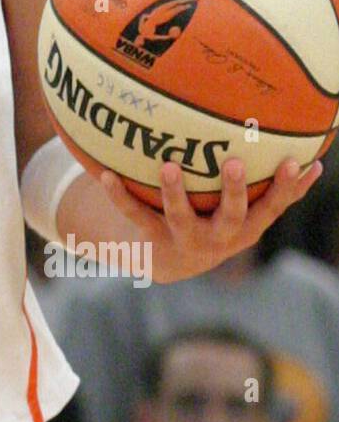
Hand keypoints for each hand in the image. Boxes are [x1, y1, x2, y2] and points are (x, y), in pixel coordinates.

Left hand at [99, 155, 322, 283]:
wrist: (172, 261)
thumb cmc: (219, 223)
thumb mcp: (250, 214)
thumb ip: (280, 192)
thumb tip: (317, 160)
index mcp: (246, 228)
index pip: (273, 207)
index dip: (286, 188)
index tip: (294, 161)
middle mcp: (219, 238)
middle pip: (232, 217)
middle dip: (235, 192)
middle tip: (236, 163)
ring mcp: (185, 240)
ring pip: (181, 217)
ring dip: (175, 193)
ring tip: (169, 166)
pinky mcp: (152, 239)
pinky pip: (134, 215)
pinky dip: (118, 195)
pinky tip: (104, 174)